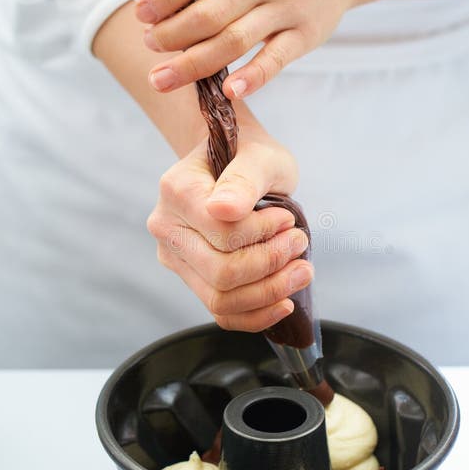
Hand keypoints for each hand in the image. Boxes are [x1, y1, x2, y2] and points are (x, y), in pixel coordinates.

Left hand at [135, 0, 364, 98]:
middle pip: (210, 13)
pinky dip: (252, 78)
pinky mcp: (306, 35)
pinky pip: (275, 61)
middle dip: (171, 35)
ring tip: (161, 78)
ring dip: (192, 64)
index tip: (142, 13)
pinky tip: (226, 92)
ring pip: (234, 41)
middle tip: (150, 45)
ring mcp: (289, 7)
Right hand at [147, 128, 313, 331]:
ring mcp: (175, 256)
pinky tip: (284, 302)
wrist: (235, 162)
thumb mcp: (259, 156)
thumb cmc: (249, 154)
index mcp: (177, 190)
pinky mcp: (190, 278)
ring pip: (220, 299)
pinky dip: (256, 315)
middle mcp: (167, 227)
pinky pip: (221, 312)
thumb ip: (244, 180)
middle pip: (221, 272)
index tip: (288, 220)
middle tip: (300, 246)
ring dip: (269, 292)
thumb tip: (223, 210)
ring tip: (301, 272)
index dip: (263, 233)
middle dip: (271, 265)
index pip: (223, 232)